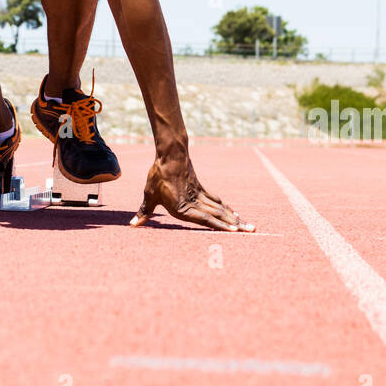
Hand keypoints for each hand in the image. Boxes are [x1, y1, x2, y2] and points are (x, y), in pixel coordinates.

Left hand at [130, 152, 254, 231]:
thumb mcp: (149, 194)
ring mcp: (200, 196)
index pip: (204, 219)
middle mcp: (194, 203)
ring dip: (234, 218)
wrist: (170, 155)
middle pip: (218, 215)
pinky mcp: (201, 189)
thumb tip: (133, 225)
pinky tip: (234, 214)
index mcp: (182, 208)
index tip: (234, 231)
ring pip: (220, 209)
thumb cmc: (158, 176)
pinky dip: (226, 209)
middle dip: (235, 225)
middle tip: (252, 230)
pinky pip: (216, 201)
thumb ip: (145, 212)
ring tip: (249, 226)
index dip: (220, 226)